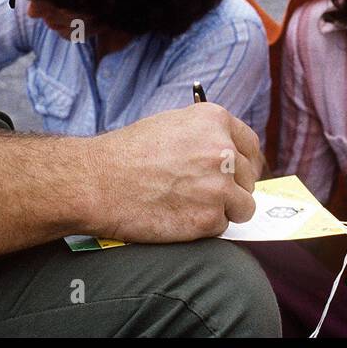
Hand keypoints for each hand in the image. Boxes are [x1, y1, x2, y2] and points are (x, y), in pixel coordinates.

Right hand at [85, 103, 261, 242]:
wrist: (96, 182)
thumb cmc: (126, 154)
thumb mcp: (171, 125)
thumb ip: (205, 137)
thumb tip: (230, 156)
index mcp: (214, 120)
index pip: (250, 146)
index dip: (244, 163)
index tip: (238, 175)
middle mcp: (223, 150)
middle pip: (248, 178)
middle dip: (231, 188)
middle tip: (203, 194)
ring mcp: (219, 186)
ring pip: (242, 206)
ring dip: (223, 210)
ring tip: (190, 206)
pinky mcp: (209, 218)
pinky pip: (222, 226)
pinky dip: (204, 227)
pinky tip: (178, 217)